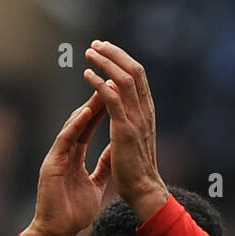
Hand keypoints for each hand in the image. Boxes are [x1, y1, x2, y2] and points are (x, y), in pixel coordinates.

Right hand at [22, 91, 112, 235]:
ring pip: (72, 126)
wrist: (56, 233)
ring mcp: (56, 157)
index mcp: (74, 157)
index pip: (89, 127)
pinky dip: (75, 125)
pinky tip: (86, 112)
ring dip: (86, 107)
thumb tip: (114, 154)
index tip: (116, 93)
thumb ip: (102, 168)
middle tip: (108, 81)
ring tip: (100, 89)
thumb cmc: (73, 214)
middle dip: (95, 101)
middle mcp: (63, 153)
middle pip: (81, 121)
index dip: (102, 110)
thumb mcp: (95, 186)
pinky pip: (64, 140)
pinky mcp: (51, 165)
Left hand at [83, 40, 167, 219]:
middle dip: (114, 54)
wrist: (143, 191)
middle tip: (97, 44)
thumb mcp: (132, 142)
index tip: (107, 51)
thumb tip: (118, 115)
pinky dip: (99, 84)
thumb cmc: (135, 172)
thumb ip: (127, 125)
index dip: (122, 61)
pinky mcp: (124, 129)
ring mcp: (136, 119)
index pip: (137, 77)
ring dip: (105, 63)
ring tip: (90, 52)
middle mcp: (145, 111)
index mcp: (146, 113)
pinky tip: (87, 75)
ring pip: (123, 79)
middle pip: (133, 70)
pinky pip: (112, 99)